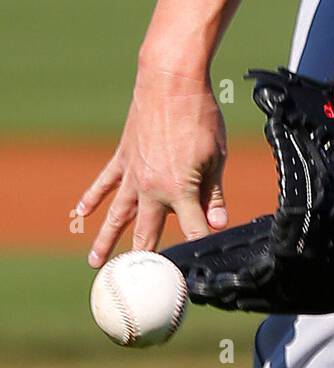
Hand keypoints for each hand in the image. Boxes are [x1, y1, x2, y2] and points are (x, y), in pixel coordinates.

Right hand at [75, 63, 228, 266]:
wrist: (169, 83)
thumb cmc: (199, 116)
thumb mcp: (216, 156)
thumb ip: (213, 193)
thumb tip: (218, 225)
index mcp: (180, 189)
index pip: (191, 229)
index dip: (197, 247)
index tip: (195, 268)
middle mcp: (152, 188)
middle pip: (147, 231)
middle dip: (143, 259)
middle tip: (134, 285)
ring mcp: (133, 174)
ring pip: (118, 215)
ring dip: (106, 240)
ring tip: (96, 263)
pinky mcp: (123, 157)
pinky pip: (104, 183)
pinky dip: (91, 198)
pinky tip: (80, 213)